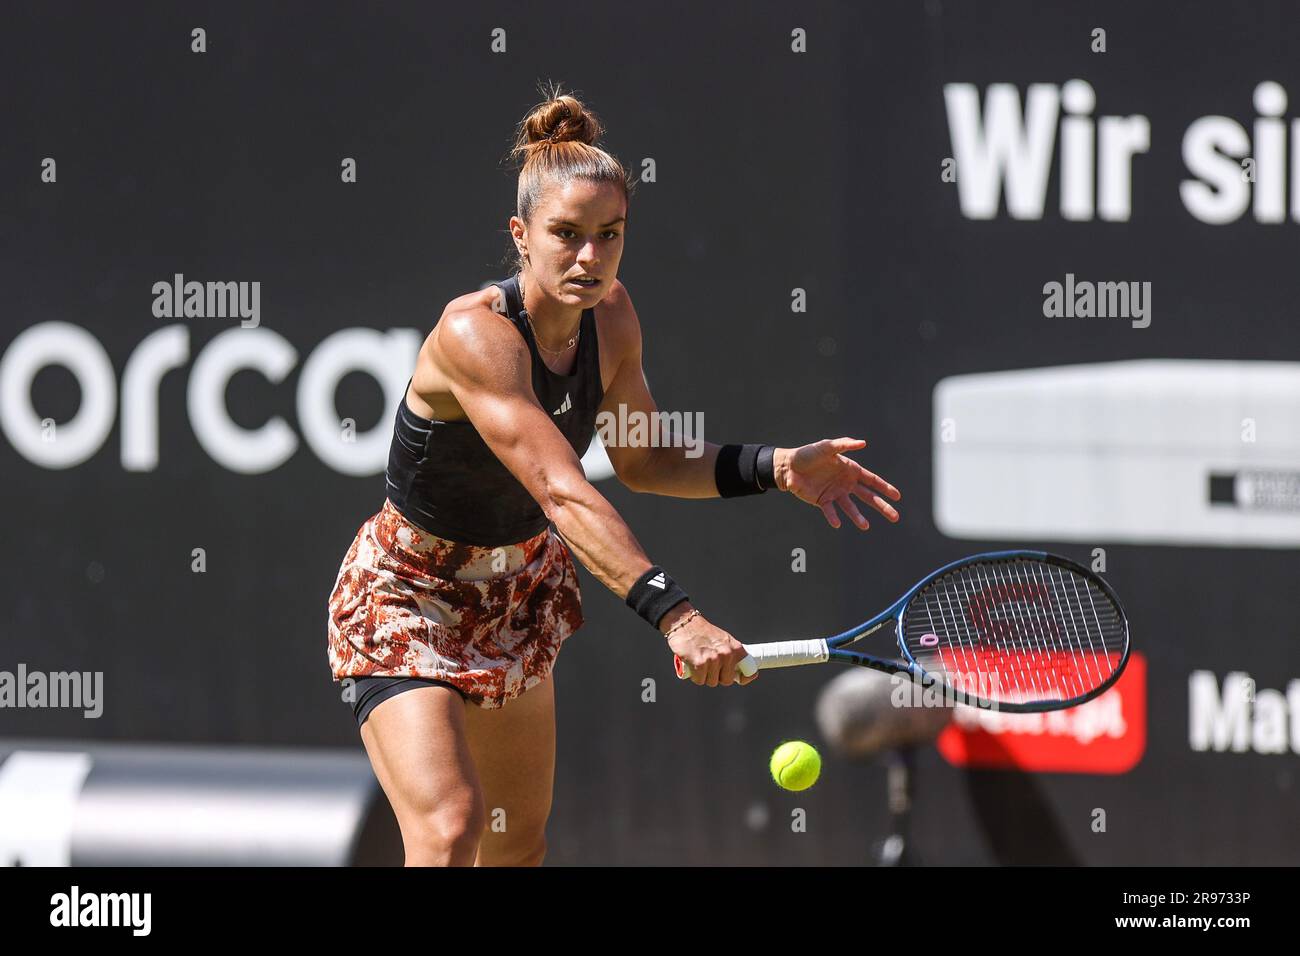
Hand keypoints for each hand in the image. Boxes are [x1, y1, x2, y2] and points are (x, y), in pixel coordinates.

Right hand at [662, 604, 755, 686]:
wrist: (684, 623)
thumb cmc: (702, 632)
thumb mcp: (723, 639)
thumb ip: (731, 653)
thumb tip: (736, 671)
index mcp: (736, 648)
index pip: (749, 670)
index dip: (744, 677)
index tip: (739, 678)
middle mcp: (726, 654)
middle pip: (727, 680)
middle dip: (718, 677)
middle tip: (710, 668)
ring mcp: (713, 660)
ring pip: (712, 682)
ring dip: (705, 677)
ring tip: (700, 664)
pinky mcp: (699, 664)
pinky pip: (700, 680)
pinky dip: (695, 677)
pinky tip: (693, 666)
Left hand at [775, 437, 901, 529]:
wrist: (788, 466)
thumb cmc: (809, 453)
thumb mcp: (827, 446)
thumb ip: (844, 445)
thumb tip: (863, 443)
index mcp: (850, 470)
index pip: (872, 480)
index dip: (885, 488)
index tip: (897, 496)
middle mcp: (846, 483)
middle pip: (868, 497)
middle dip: (882, 506)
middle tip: (895, 517)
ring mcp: (835, 493)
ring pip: (850, 507)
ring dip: (858, 517)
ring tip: (865, 526)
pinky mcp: (822, 501)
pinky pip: (830, 511)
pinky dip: (833, 517)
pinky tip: (837, 523)